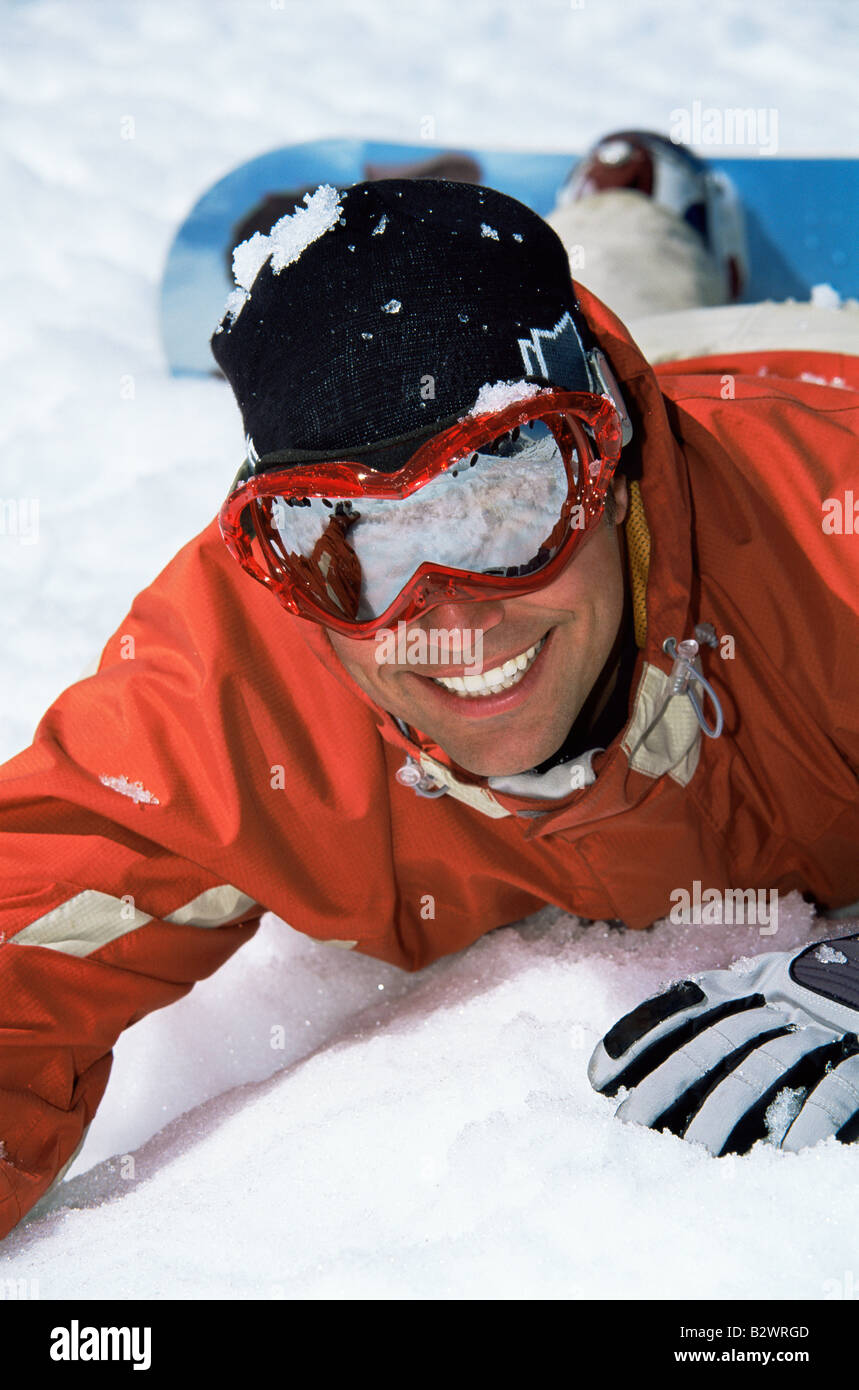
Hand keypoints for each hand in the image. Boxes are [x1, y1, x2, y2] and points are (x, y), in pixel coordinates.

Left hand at [588, 934, 858, 1154]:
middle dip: (667, 1085)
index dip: (639, 1035)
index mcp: (754, 979)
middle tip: (630, 1130)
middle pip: (714, 1040)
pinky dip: (807, 1121)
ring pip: (765, 1066)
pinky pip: (833, 1089)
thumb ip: (718, 1019)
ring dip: (727, 1111)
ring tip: (695, 1155)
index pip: (686, 1003)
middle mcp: (782, 995)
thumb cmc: (825, 1000)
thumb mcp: (772, 994)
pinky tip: (780, 1155)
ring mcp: (824, 1023)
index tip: (597, 1077)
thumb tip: (627, 1070)